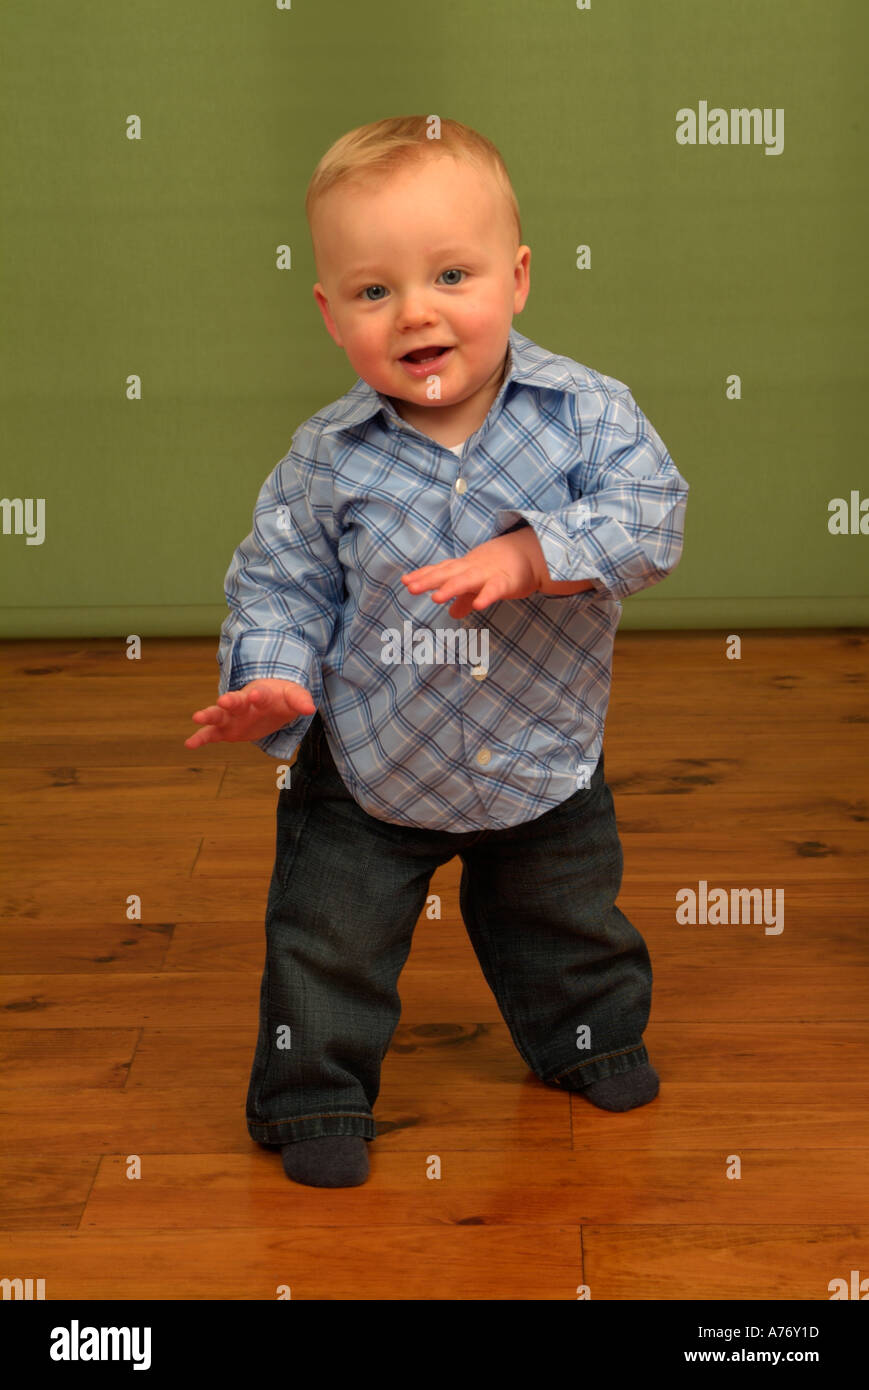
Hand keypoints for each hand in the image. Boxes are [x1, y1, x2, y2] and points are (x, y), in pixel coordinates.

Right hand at [185, 678, 315, 748]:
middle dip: (231, 701)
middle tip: (224, 700)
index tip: (256, 694)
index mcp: (261, 694)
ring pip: (219, 715)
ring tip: (197, 717)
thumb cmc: (280, 697)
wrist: (267, 699)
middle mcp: (243, 703)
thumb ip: (300, 700)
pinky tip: (189, 744)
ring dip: (210, 715)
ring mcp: (232, 716)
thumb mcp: (293, 696)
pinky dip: (200, 738)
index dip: (259, 695)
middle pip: (236, 701)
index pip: (261, 695)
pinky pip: (211, 734)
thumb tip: (310, 708)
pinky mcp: (226, 729)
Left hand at [401, 526, 588, 618]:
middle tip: (410, 588)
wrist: (531, 553)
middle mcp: (473, 569)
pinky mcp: (506, 582)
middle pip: (448, 573)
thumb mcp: (480, 583)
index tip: (405, 581)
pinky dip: (486, 596)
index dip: (423, 575)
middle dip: (429, 580)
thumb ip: (465, 598)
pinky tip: (478, 606)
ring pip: (467, 580)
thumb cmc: (501, 568)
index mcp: (465, 568)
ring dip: (452, 588)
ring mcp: (489, 574)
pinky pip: (495, 589)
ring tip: (436, 598)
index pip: (441, 570)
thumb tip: (452, 613)